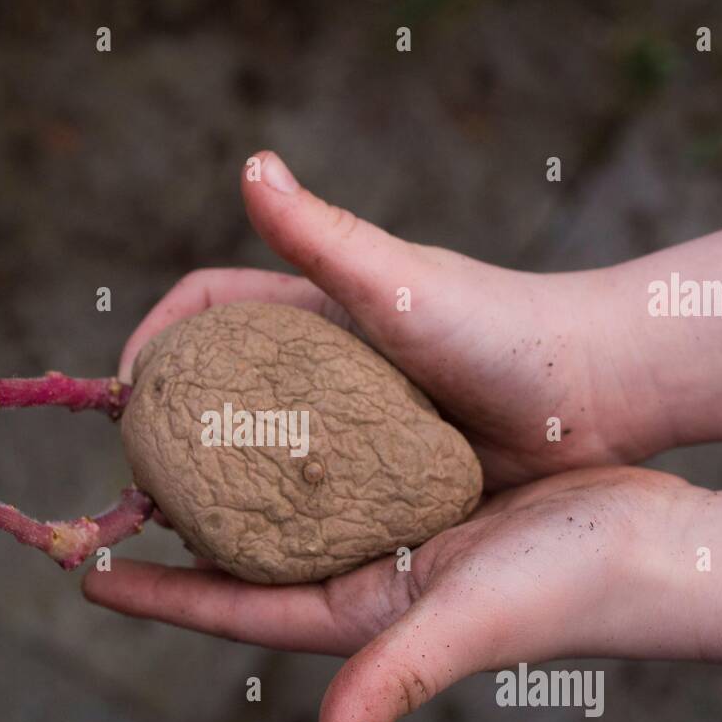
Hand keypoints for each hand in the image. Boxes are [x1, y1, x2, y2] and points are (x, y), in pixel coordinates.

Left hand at [84, 467, 689, 721]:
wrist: (654, 541)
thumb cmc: (570, 587)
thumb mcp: (470, 623)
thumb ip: (396, 680)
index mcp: (356, 611)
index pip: (232, 606)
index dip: (159, 593)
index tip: (88, 571)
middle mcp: (362, 574)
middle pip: (244, 555)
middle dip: (178, 530)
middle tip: (117, 485)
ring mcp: (392, 532)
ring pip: (285, 505)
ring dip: (229, 479)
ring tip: (174, 434)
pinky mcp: (423, 491)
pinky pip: (338, 463)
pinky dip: (295, 439)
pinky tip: (272, 400)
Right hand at [119, 151, 662, 489]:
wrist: (596, 394)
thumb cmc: (503, 326)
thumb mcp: (401, 284)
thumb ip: (325, 236)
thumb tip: (250, 165)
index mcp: (315, 312)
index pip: (208, 309)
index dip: (155, 340)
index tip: (124, 394)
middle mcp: (325, 367)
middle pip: (220, 389)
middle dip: (169, 425)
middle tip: (141, 477)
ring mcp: (351, 425)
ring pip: (259, 452)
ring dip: (215, 483)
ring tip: (180, 527)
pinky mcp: (381, 475)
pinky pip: (309, 501)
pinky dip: (273, 521)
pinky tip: (252, 556)